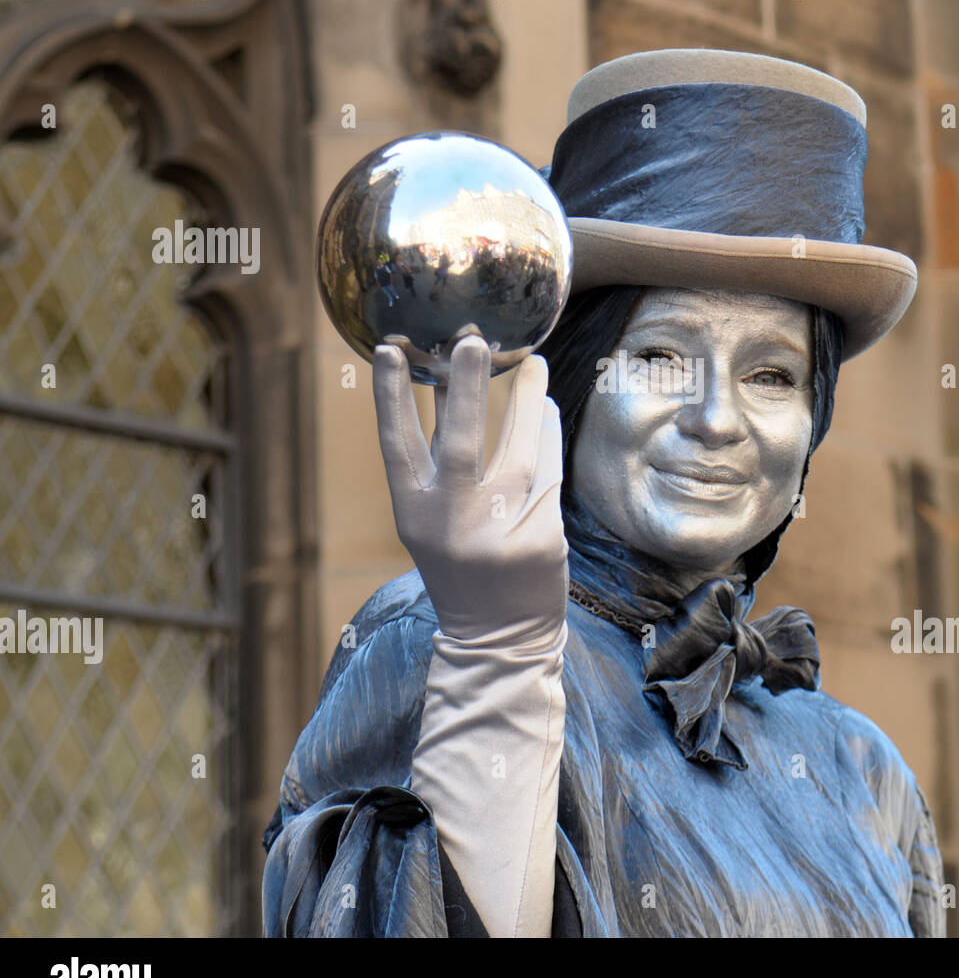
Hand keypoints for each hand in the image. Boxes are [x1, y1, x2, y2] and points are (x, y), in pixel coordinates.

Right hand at [372, 335, 568, 640]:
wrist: (499, 637)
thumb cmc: (463, 563)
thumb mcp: (435, 519)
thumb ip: (443, 460)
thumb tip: (457, 380)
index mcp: (415, 515)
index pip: (397, 447)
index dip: (391, 396)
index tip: (390, 348)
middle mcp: (452, 524)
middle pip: (459, 444)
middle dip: (465, 388)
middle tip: (472, 339)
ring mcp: (499, 534)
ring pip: (519, 452)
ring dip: (526, 401)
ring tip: (531, 363)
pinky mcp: (541, 539)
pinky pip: (548, 474)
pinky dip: (548, 437)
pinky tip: (547, 408)